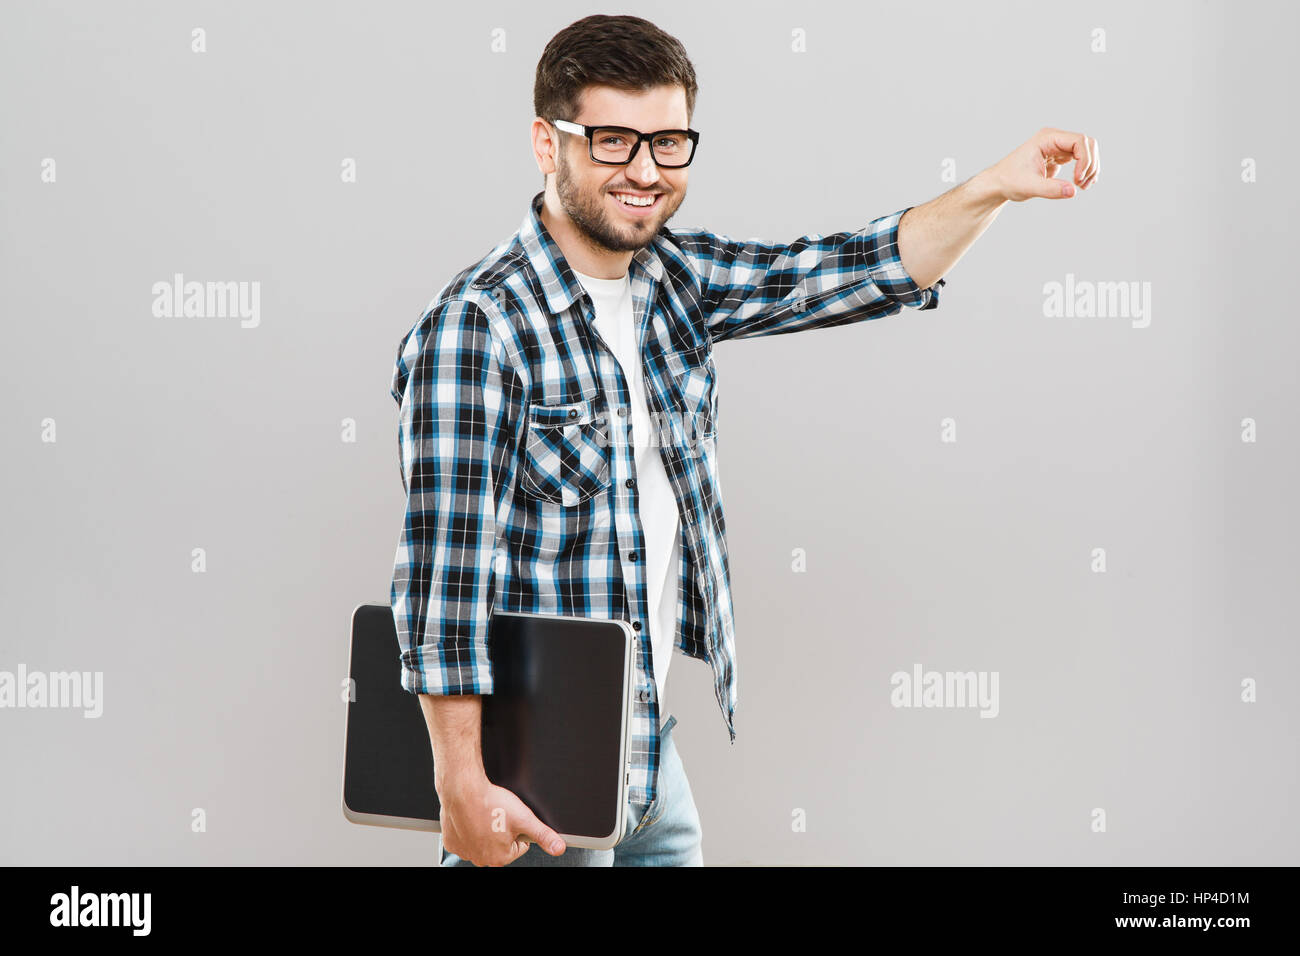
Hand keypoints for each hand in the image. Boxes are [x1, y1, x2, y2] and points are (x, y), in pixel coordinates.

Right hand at [437, 771, 566, 866]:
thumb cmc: (491, 803)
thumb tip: (559, 848)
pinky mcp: (451, 842)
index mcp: (500, 858)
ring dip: (484, 830)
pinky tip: (471, 817)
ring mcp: (464, 852)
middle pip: (499, 846)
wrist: (463, 789)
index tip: (510, 818)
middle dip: (501, 832)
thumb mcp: (524, 818)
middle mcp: (481, 860)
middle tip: (497, 815)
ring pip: (482, 841)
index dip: (518, 829)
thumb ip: (543, 835)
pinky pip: (464, 838)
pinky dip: (468, 828)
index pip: (519, 847)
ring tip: (484, 814)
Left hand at [987, 127, 1100, 201]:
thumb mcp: (1029, 187)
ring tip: (1082, 187)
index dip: (1085, 160)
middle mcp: (1055, 139)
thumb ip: (1050, 189)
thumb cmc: (1009, 181)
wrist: (998, 184)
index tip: (1077, 180)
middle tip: (1082, 185)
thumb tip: (1073, 191)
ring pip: (1086, 152)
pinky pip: (1080, 160)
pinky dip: (1085, 171)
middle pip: (1087, 144)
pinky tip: (1081, 185)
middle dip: (1090, 164)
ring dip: (1090, 168)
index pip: (1079, 140)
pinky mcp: (1059, 157)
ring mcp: (1058, 147)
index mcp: (1047, 138)